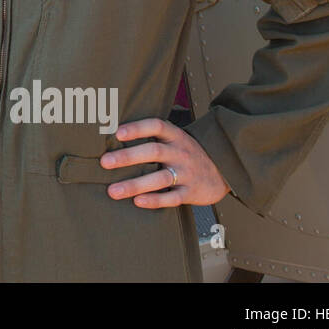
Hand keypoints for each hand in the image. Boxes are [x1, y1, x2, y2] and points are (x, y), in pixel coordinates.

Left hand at [101, 117, 230, 207]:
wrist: (223, 170)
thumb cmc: (186, 153)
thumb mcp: (175, 139)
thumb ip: (153, 137)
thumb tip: (112, 136)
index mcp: (175, 136)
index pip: (156, 126)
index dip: (137, 128)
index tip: (117, 133)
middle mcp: (180, 152)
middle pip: (153, 152)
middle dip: (127, 157)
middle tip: (104, 162)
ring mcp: (187, 173)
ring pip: (159, 178)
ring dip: (134, 185)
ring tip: (112, 191)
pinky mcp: (191, 192)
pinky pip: (172, 197)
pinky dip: (155, 200)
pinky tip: (138, 202)